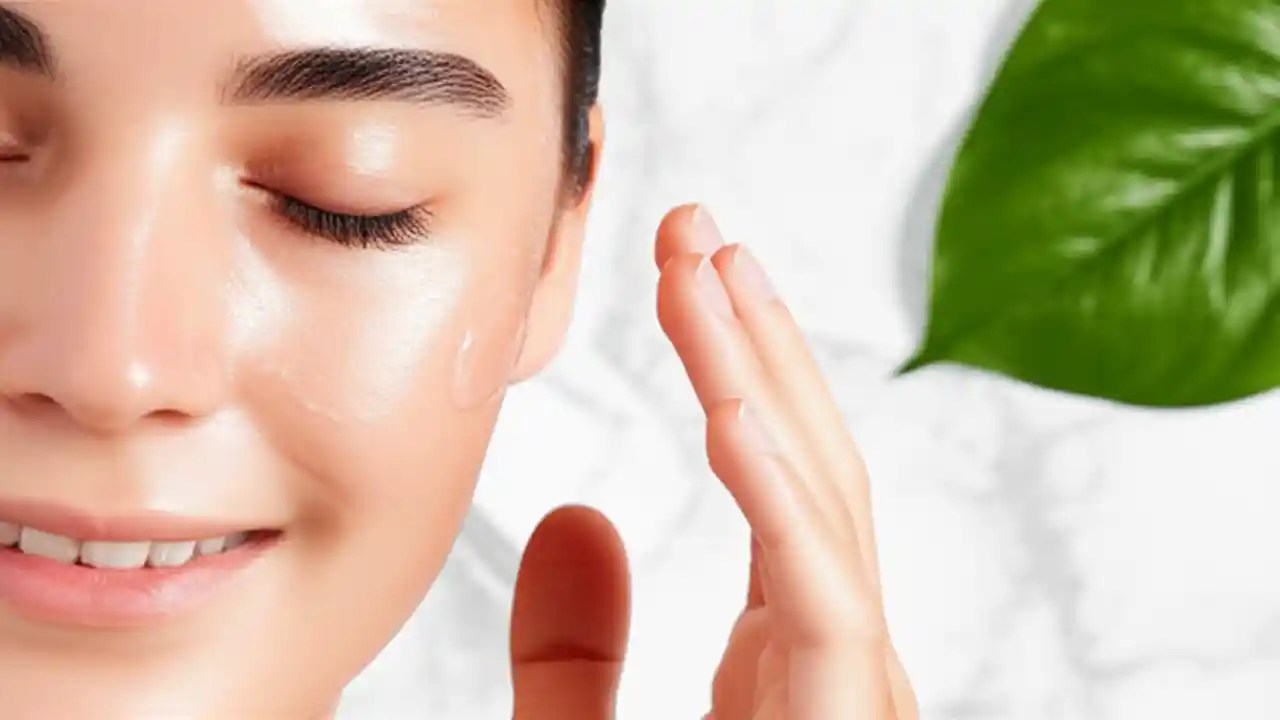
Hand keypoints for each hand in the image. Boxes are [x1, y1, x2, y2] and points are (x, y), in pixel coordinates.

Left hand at [506, 204, 915, 719]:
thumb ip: (571, 654)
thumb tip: (571, 523)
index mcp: (781, 656)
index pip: (771, 486)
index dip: (736, 373)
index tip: (689, 284)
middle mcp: (829, 653)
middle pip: (806, 465)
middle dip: (754, 337)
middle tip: (698, 229)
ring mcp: (851, 686)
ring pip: (818, 502)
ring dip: (762, 375)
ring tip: (710, 268)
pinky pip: (824, 602)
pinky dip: (779, 502)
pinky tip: (733, 414)